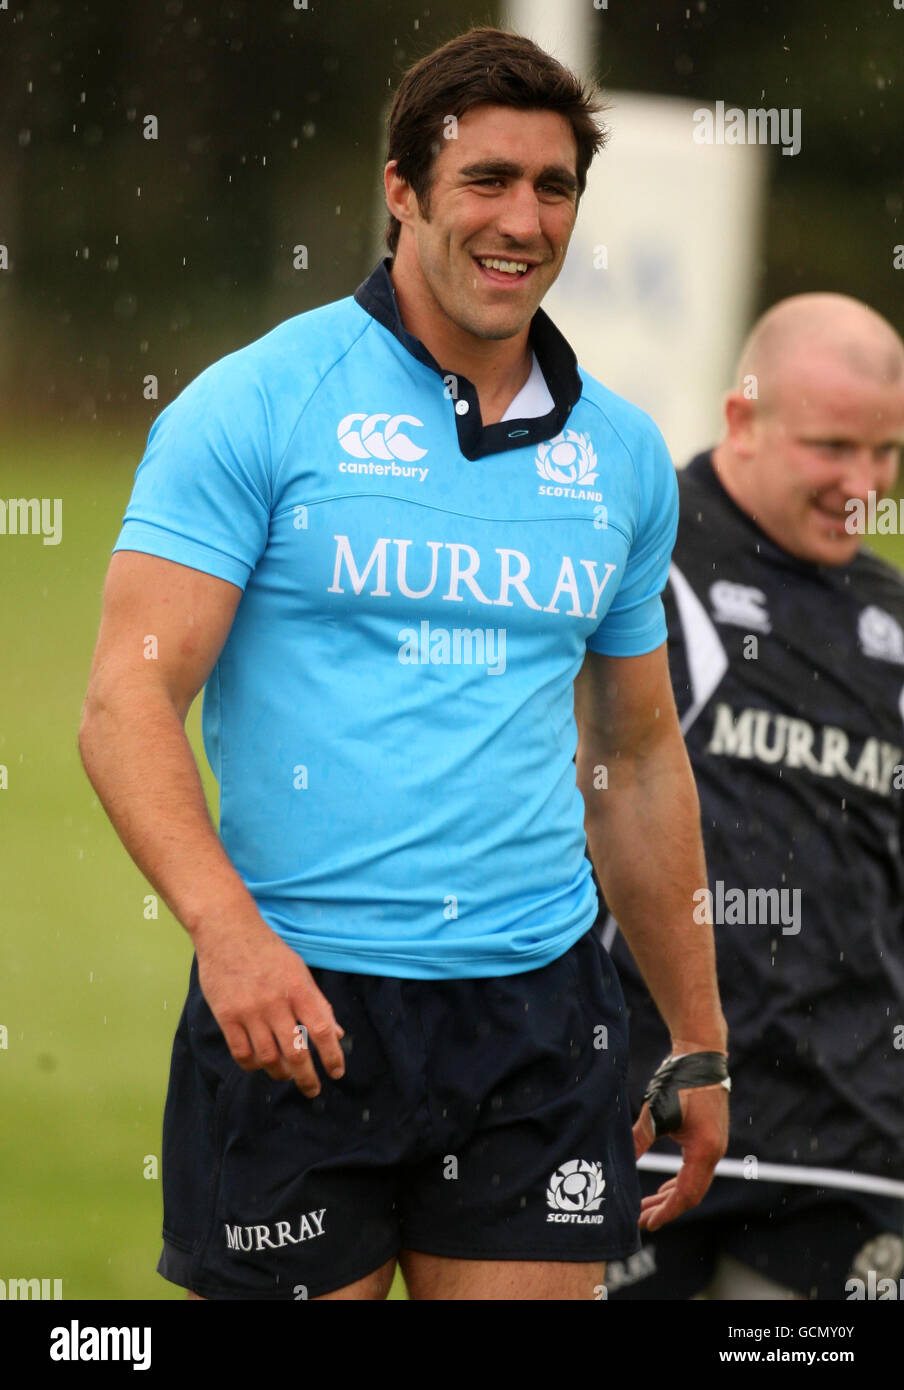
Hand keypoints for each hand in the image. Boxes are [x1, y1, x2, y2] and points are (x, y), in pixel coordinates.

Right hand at [195, 914, 345, 1097]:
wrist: (228, 932)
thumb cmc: (268, 951)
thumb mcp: (300, 971)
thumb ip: (318, 1003)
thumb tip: (337, 1032)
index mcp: (299, 989)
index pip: (321, 1030)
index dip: (332, 1055)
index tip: (337, 1072)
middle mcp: (275, 1003)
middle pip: (296, 1052)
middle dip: (307, 1078)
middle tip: (313, 1089)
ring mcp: (249, 1011)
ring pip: (268, 1058)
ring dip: (281, 1074)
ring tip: (287, 1076)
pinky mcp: (226, 1016)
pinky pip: (242, 1054)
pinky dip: (253, 1065)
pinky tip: (261, 1064)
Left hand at [632, 1075, 728, 1231]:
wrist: (702, 1055)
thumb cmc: (681, 1081)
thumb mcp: (656, 1111)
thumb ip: (640, 1138)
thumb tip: (622, 1162)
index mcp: (704, 1150)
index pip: (686, 1194)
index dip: (666, 1211)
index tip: (647, 1223)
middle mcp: (714, 1152)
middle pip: (691, 1193)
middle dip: (666, 1208)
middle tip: (641, 1219)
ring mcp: (714, 1145)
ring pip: (694, 1182)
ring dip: (671, 1195)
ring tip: (648, 1206)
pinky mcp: (709, 1137)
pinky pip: (695, 1169)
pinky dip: (679, 1181)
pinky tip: (665, 1186)